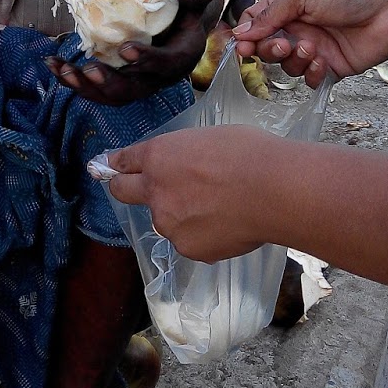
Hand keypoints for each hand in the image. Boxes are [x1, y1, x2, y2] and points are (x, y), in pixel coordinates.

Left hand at [47, 0, 221, 105]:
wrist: (181, 15)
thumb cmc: (188, 1)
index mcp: (184, 55)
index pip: (167, 64)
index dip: (147, 60)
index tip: (126, 49)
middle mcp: (162, 75)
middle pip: (137, 89)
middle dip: (110, 83)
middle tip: (88, 70)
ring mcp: (140, 80)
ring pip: (114, 94)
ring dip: (86, 87)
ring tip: (63, 70)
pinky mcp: (122, 78)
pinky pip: (98, 87)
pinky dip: (75, 80)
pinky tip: (55, 66)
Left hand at [106, 126, 281, 260]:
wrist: (274, 191)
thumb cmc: (250, 154)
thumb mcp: (208, 139)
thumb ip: (184, 155)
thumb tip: (184, 166)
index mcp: (158, 156)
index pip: (123, 161)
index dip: (119, 164)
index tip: (113, 167)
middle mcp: (154, 191)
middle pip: (122, 192)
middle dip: (127, 188)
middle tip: (147, 189)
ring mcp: (169, 223)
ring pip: (165, 220)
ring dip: (180, 215)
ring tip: (218, 208)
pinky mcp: (188, 248)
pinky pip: (190, 240)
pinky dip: (203, 235)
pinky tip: (229, 224)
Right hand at [234, 0, 387, 86]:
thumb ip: (269, 15)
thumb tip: (240, 33)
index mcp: (290, 3)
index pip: (257, 22)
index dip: (247, 36)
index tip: (243, 46)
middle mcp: (301, 26)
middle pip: (269, 48)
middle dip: (269, 50)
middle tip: (282, 46)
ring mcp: (318, 47)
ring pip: (288, 66)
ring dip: (294, 61)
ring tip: (311, 48)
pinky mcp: (335, 65)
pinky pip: (311, 80)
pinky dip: (312, 74)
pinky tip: (322, 62)